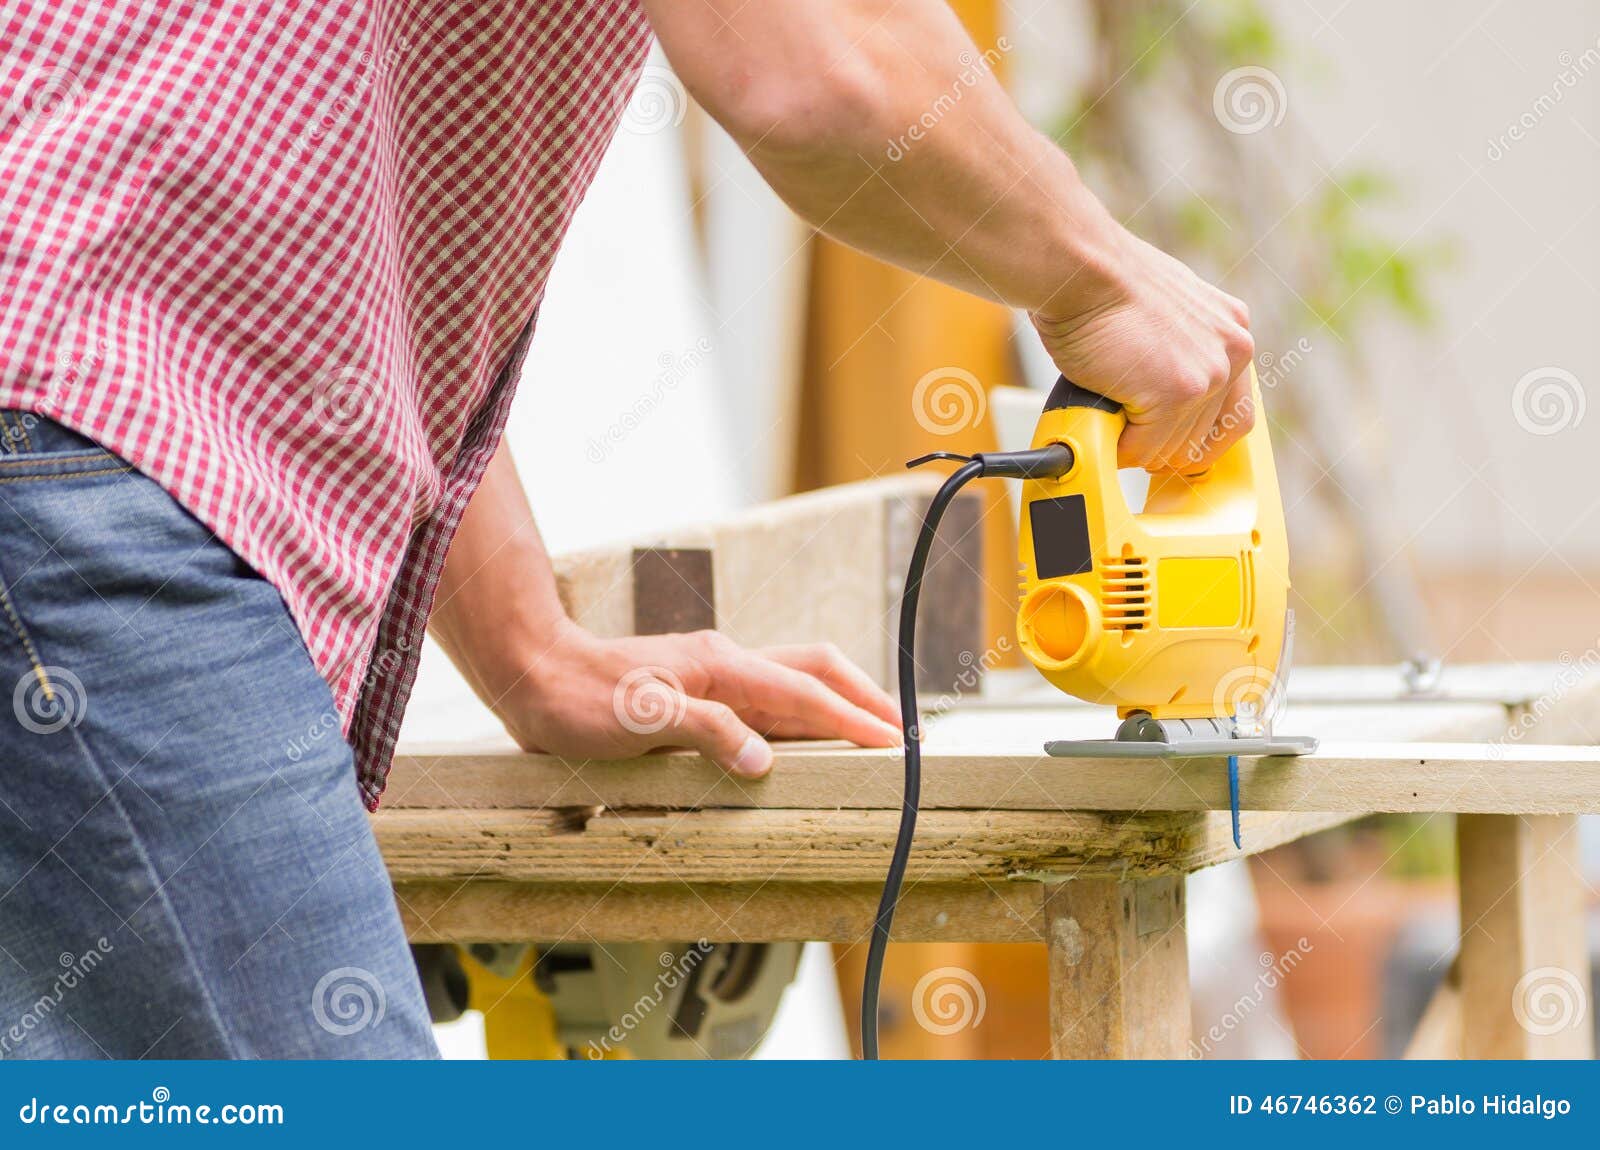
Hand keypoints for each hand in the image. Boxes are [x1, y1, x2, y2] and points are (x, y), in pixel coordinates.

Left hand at [495, 621, 902, 777]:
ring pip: (793, 682)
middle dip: (862, 696)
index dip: (852, 719)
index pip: (804, 693)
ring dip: (836, 704)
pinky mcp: (697, 691)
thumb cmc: (576, 697)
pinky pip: (766, 700)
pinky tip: (803, 741)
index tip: (893, 744)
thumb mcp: (638, 719)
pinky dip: (800, 716)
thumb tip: (764, 761)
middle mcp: (725, 664)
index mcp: (720, 666)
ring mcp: (712, 676)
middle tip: (901, 732)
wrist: (531, 672)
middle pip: (815, 669)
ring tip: (870, 734)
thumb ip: (705, 733)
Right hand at [1032, 226, 1255, 473]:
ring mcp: (1208, 374)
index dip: (1193, 436)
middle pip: (1202, 440)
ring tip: (1108, 409)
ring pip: (1171, 449)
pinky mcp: (1177, 394)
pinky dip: (1116, 443)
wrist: (1080, 268)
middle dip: (1158, 442)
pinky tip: (1101, 413)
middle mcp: (1232, 351)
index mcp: (1232, 331)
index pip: (1232, 415)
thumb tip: (1158, 382)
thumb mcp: (1161, 313)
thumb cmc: (1101, 284)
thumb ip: (1177, 350)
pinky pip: (1144, 449)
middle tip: (1125, 429)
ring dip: (1135, 442)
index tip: (1169, 444)